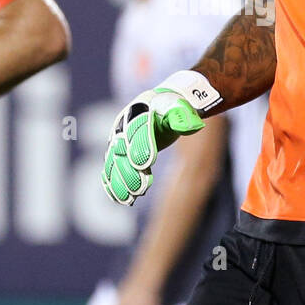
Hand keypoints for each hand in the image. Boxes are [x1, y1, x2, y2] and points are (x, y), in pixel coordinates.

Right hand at [102, 79, 210, 205]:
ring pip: (114, 162)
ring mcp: (116, 139)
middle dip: (130, 170)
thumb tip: (194, 126)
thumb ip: (183, 117)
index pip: (138, 129)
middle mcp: (123, 125)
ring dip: (120, 181)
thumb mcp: (179, 108)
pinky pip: (110, 168)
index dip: (141, 146)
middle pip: (123, 149)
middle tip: (140, 188)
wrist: (158, 105)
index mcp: (139, 110)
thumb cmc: (171, 108)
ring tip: (129, 199)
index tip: (146, 164)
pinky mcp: (115, 152)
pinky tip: (119, 199)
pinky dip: (113, 183)